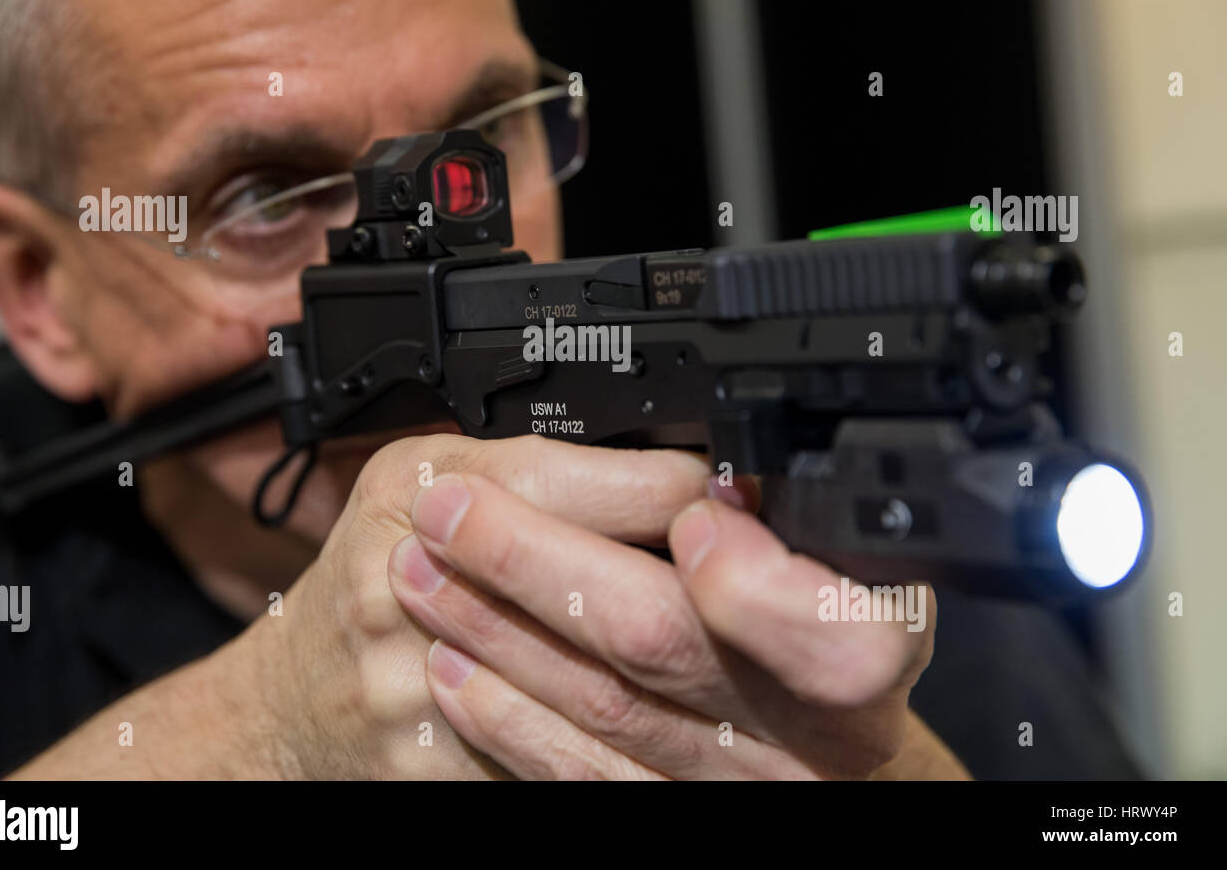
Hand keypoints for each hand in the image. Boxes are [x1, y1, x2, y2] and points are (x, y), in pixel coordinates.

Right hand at [238, 432, 719, 778]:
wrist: (293, 705)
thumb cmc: (371, 578)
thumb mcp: (433, 484)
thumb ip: (532, 472)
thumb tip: (672, 471)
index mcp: (418, 490)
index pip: (583, 485)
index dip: (685, 494)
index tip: (745, 500)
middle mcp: (412, 587)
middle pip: (607, 593)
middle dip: (715, 591)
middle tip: (781, 580)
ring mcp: (420, 692)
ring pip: (602, 695)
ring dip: (697, 678)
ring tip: (765, 657)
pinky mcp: (439, 773)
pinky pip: (565, 768)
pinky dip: (640, 753)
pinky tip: (696, 732)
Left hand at [387, 444, 964, 778]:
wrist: (818, 750)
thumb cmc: (809, 632)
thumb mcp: (821, 556)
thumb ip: (763, 526)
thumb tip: (693, 480)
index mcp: (873, 643)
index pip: (842, 639)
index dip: (755, 587)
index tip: (686, 521)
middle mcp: (823, 736)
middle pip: (668, 646)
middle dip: (542, 565)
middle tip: (454, 510)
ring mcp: (745, 789)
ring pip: (607, 709)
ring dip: (500, 629)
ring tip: (424, 570)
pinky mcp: (678, 817)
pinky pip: (584, 781)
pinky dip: (512, 719)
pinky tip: (460, 671)